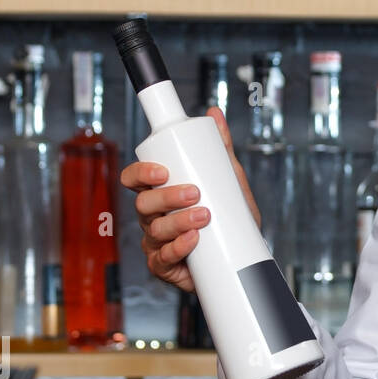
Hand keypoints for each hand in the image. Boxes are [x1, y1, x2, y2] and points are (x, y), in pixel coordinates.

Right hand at [119, 107, 260, 292]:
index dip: (141, 173)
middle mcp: (152, 216)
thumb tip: (213, 112)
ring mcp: (156, 242)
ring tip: (204, 215)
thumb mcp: (228, 179)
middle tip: (194, 193)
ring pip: (154, 230)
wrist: (241, 256)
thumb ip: (220, 147)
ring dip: (178, 221)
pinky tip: (193, 240)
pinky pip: (163, 258)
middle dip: (167, 197)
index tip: (162, 171)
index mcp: (159, 193)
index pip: (136, 179)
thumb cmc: (227, 216)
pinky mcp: (165, 266)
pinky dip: (178, 248)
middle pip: (143, 204)